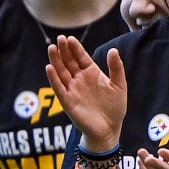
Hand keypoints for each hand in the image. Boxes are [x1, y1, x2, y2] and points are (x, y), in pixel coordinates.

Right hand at [45, 35, 126, 149]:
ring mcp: (72, 90)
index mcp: (91, 73)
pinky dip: (54, 78)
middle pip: (68, 62)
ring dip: (56, 61)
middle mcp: (79, 79)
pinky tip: (49, 68)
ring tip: (51, 48)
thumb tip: (113, 50)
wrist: (109, 129)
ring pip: (61, 72)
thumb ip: (116, 68)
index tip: (70, 38)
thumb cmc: (115, 107)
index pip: (81, 57)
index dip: (75, 48)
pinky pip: (59, 88)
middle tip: (59, 39)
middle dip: (64, 51)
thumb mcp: (119, 85)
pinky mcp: (67, 101)